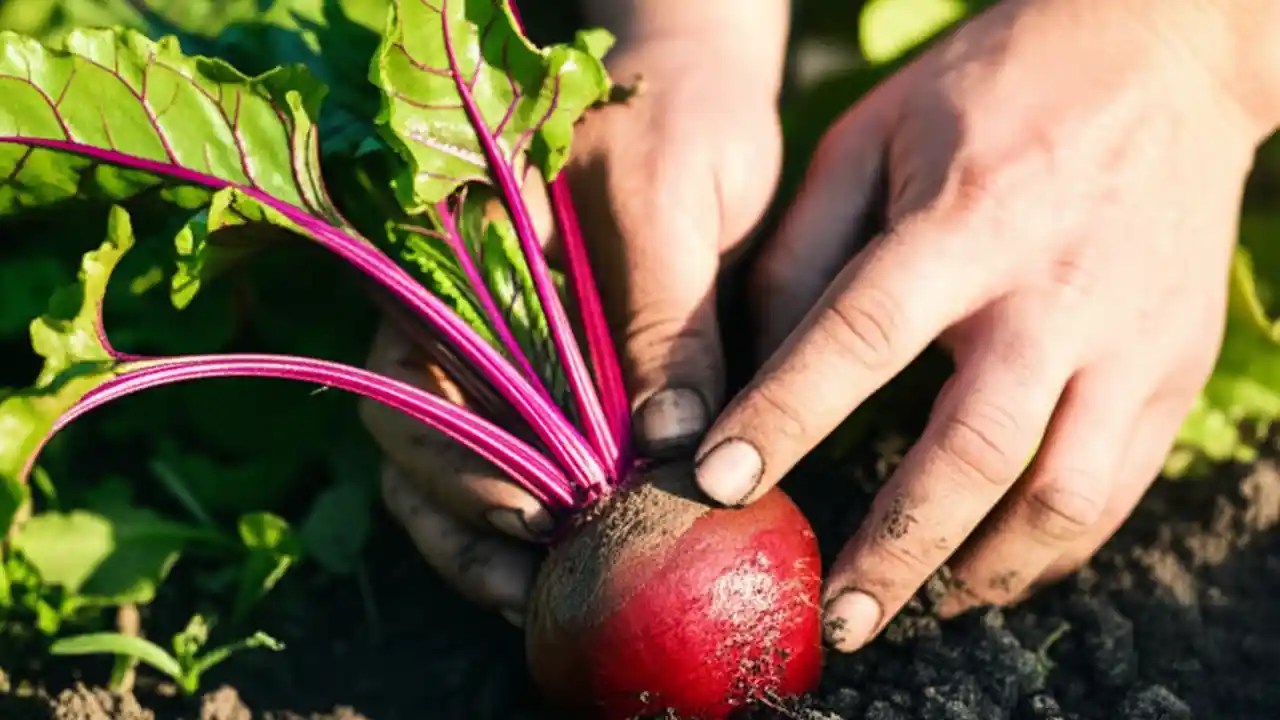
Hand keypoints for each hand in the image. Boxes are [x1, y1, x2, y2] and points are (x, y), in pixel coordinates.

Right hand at [360, 9, 787, 623]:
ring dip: (489, 543)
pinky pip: (519, 460)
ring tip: (552, 599)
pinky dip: (535, 520)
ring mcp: (500, 349)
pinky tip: (578, 562)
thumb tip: (668, 448)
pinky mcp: (551, 377)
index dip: (451, 462)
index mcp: (454, 261)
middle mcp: (461, 314)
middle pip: (416, 442)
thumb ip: (662, 320)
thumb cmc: (677, 116)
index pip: (409, 378)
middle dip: (466, 524)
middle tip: (539, 579)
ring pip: (453, 467)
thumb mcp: (670, 203)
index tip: (532, 514)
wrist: (699, 87)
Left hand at [691, 0, 1279, 652]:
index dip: (784, 419)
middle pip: (971, 451)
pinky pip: (1121, 488)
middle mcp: (1052, 291)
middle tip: (834, 618)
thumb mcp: (874, 135)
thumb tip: (746, 364)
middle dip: (895, 550)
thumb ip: (804, 248)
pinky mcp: (1176, 365)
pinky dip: (1054, 546)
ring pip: (1064, 494)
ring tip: (919, 606)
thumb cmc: (994, 90)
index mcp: (965, 222)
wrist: (1166, 55)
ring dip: (985, 570)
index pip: (858, 337)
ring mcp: (1130, 337)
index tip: (720, 487)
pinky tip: (996, 564)